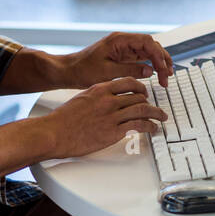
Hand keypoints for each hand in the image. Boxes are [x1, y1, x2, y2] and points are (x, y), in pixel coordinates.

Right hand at [45, 77, 167, 157]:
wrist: (53, 133)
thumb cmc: (62, 119)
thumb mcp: (81, 99)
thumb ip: (96, 97)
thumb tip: (105, 100)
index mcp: (100, 89)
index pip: (128, 82)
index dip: (140, 87)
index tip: (144, 92)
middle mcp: (108, 100)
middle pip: (138, 97)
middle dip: (149, 102)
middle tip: (155, 107)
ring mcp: (112, 115)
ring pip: (142, 109)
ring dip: (155, 114)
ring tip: (161, 117)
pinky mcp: (113, 131)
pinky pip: (138, 126)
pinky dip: (150, 126)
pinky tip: (153, 128)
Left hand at [60, 32, 173, 89]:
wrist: (68, 71)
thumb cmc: (82, 70)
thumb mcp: (106, 73)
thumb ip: (130, 70)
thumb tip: (149, 71)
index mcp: (119, 40)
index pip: (147, 42)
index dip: (158, 55)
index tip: (162, 69)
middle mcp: (123, 41)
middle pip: (151, 45)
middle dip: (162, 59)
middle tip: (167, 76)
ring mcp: (124, 48)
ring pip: (149, 51)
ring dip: (159, 62)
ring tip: (166, 76)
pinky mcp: (123, 56)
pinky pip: (142, 58)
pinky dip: (151, 66)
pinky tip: (156, 74)